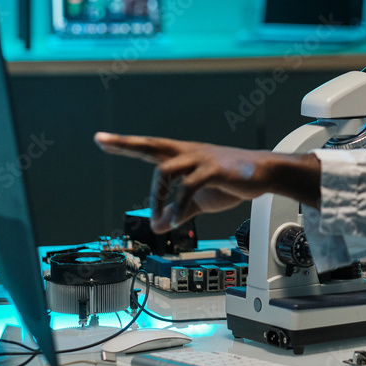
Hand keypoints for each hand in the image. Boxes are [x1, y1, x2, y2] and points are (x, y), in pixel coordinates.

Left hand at [94, 132, 319, 232]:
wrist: (264, 174)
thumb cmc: (231, 181)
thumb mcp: (200, 200)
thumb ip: (178, 212)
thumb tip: (158, 227)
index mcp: (183, 155)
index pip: (149, 147)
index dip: (125, 144)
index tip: (101, 138)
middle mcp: (188, 152)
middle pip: (152, 146)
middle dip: (125, 143)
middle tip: (102, 140)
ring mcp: (201, 159)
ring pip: (166, 170)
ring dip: (157, 198)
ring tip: (159, 218)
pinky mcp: (214, 169)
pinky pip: (188, 187)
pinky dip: (178, 207)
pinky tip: (177, 220)